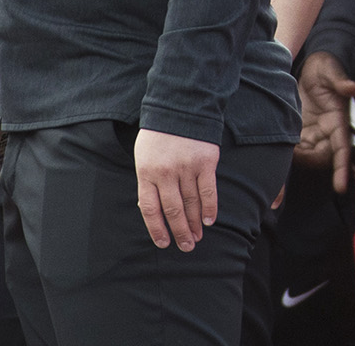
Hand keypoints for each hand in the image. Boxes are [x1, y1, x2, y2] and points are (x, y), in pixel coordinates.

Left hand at [134, 129, 218, 251]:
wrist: (180, 107)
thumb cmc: (159, 135)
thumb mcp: (144, 157)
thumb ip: (148, 182)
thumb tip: (152, 209)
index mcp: (146, 173)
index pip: (150, 209)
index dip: (157, 229)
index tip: (164, 243)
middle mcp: (166, 173)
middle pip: (173, 210)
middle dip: (180, 231)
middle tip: (186, 247)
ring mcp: (186, 167)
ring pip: (191, 203)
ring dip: (195, 223)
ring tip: (198, 237)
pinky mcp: (205, 162)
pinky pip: (208, 190)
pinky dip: (210, 207)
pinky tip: (210, 220)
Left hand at [294, 52, 354, 193]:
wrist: (311, 64)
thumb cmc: (325, 67)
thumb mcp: (331, 72)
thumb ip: (340, 81)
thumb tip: (353, 88)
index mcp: (338, 121)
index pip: (342, 149)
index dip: (341, 168)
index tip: (340, 188)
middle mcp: (328, 131)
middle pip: (322, 158)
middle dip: (308, 161)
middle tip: (293, 151)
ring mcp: (314, 132)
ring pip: (307, 155)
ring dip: (296, 156)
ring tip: (283, 143)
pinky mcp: (301, 130)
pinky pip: (296, 148)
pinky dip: (288, 150)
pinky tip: (280, 142)